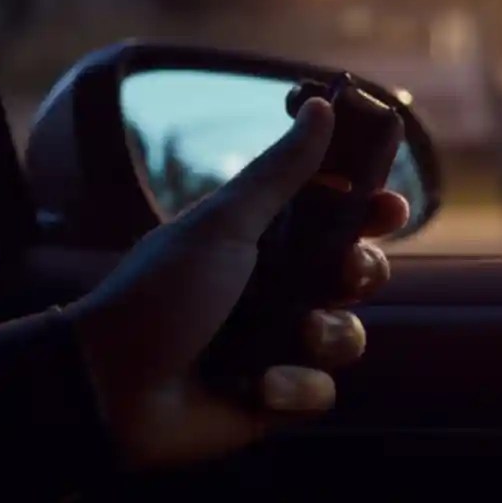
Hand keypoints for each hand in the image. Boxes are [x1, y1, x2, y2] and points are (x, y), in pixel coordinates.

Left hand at [66, 99, 408, 467]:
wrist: (110, 388)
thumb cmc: (161, 293)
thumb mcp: (224, 224)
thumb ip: (280, 171)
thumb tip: (320, 103)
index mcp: (263, 241)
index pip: (335, 217)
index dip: (371, 210)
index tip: (391, 206)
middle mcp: (276, 291)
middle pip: (357, 273)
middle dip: (363, 271)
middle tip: (346, 272)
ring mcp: (278, 346)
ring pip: (349, 336)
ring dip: (332, 334)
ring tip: (300, 335)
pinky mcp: (278, 399)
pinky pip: (321, 392)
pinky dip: (297, 388)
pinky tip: (261, 389)